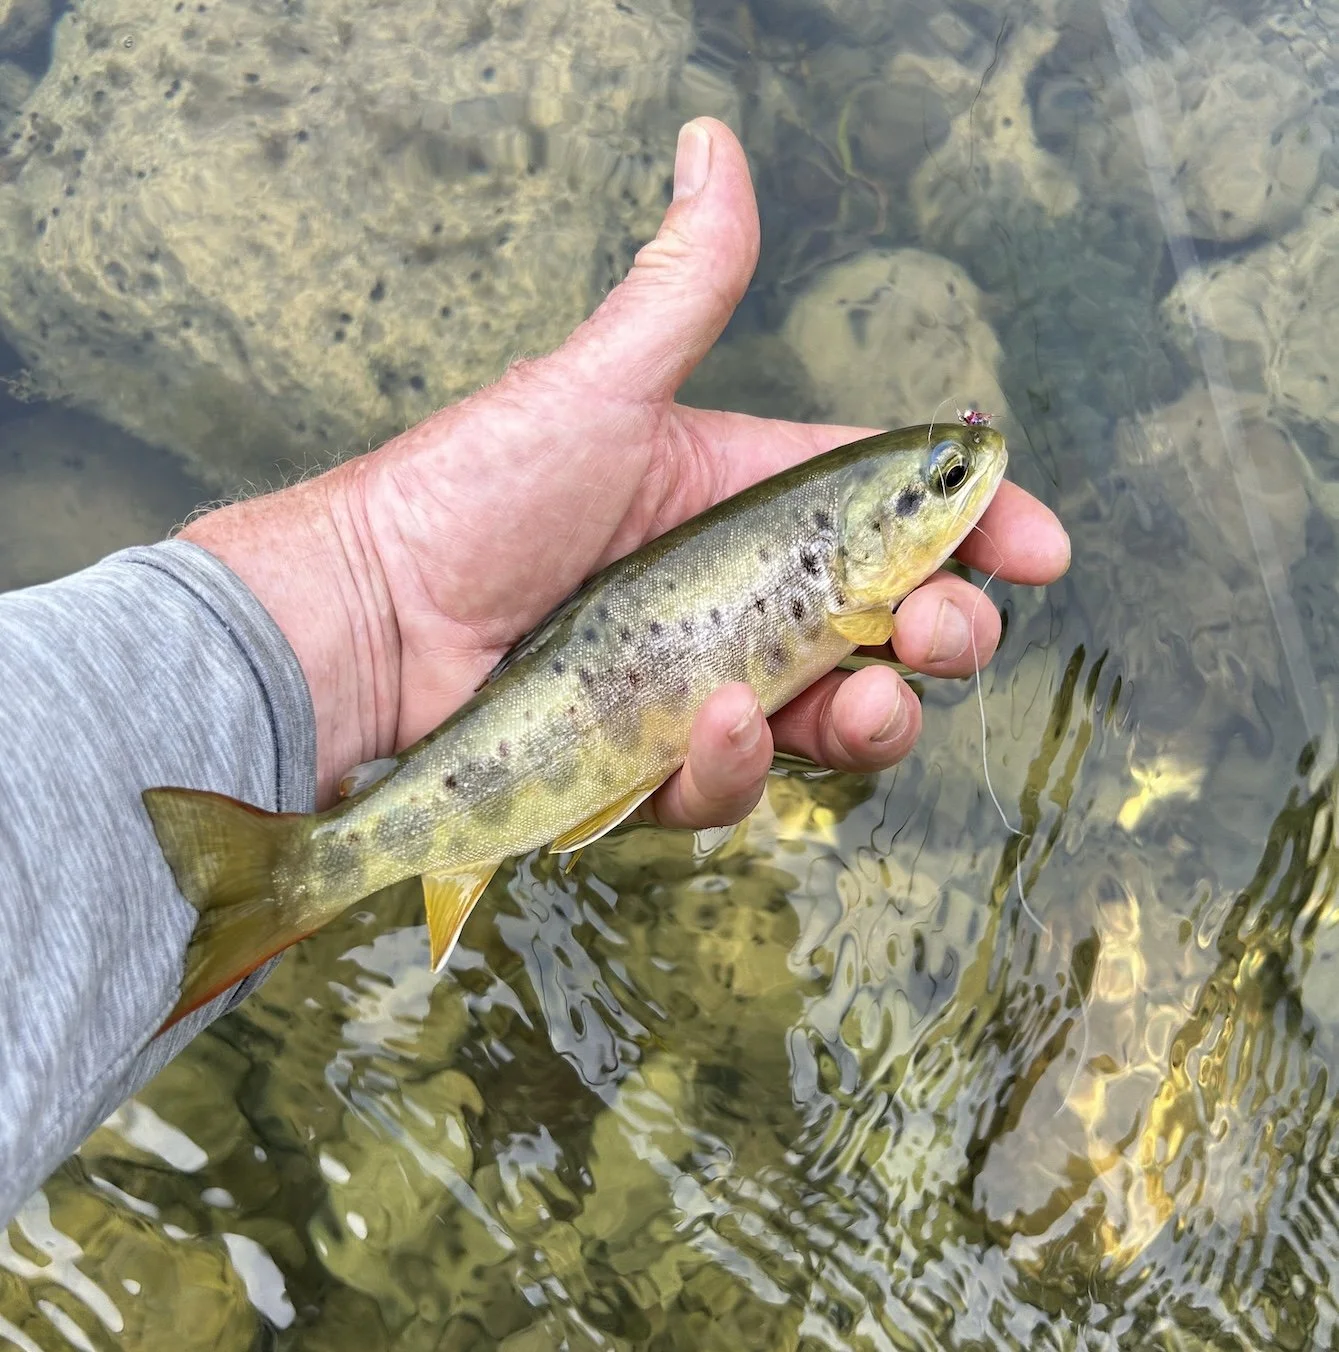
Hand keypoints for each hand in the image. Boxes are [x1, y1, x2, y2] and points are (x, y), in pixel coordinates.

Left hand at [181, 118, 1068, 818]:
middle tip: (945, 636)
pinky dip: (738, 766)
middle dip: (943, 634)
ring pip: (826, 718)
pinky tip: (713, 731)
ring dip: (867, 717)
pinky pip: (731, 779)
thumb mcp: (599, 384)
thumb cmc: (473, 492)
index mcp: (737, 500)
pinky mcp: (651, 759)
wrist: (366, 627)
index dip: (973, 532)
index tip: (1039, 551)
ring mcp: (694, 684)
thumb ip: (684, 286)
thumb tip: (714, 140)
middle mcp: (730, 597)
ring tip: (852, 700)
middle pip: (881, 627)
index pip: (883, 514)